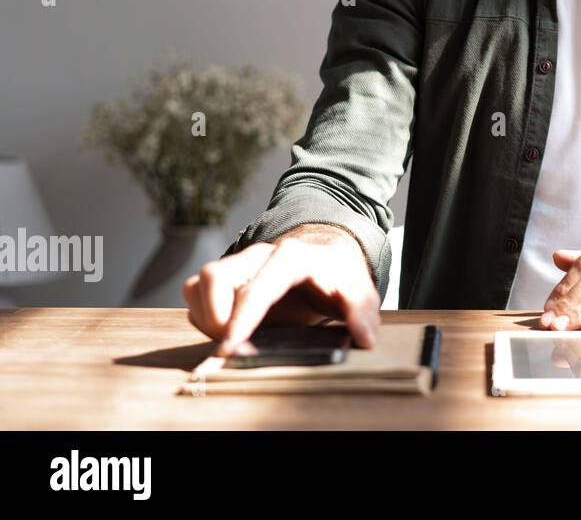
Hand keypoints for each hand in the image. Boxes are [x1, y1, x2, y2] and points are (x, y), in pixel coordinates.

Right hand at [182, 223, 380, 355]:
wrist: (328, 260)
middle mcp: (259, 255)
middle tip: (238, 348)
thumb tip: (364, 337)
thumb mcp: (359, 293)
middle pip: (216, 278)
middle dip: (218, 319)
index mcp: (293, 257)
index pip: (259, 285)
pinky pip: (194, 292)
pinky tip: (229, 331)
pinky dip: (202, 316)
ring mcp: (238, 264)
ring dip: (208, 319)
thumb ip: (362, 313)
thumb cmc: (339, 280)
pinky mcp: (224, 276)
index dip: (242, 316)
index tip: (232, 347)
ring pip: (199, 285)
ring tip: (235, 340)